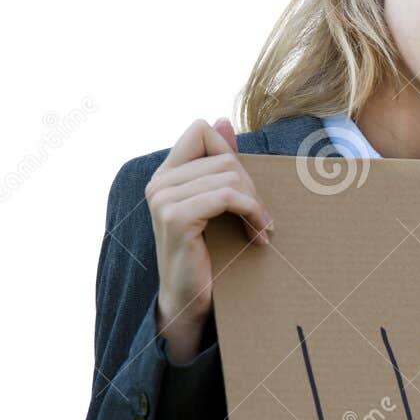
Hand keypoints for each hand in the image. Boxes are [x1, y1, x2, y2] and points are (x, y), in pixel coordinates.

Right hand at [144, 118, 273, 362]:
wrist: (192, 300)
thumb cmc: (210, 254)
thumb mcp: (217, 205)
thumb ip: (218, 164)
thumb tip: (222, 119)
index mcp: (167, 175)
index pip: (201, 130)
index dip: (231, 153)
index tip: (244, 189)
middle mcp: (159, 183)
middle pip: (224, 157)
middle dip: (251, 186)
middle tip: (260, 217)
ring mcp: (163, 199)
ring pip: (228, 176)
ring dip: (255, 204)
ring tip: (260, 228)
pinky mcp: (175, 218)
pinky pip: (226, 196)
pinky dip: (252, 212)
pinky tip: (260, 234)